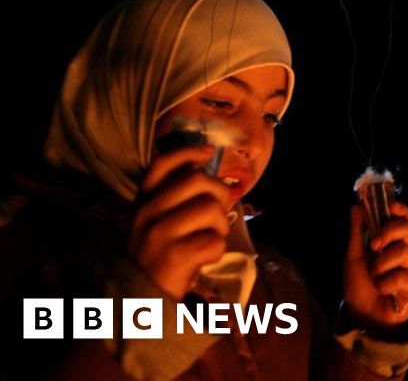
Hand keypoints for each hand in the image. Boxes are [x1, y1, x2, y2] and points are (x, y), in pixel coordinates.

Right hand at [128, 145, 231, 299]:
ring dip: (221, 226)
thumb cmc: (158, 257)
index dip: (187, 152)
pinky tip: (205, 259)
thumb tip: (206, 169)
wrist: (139, 301)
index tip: (208, 153)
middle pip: (196, 180)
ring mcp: (160, 233)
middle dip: (220, 193)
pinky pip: (214, 241)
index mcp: (143, 202)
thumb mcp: (157, 222)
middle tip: (219, 213)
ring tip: (211, 239)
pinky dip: (218, 251)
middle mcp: (147, 213)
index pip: (161, 164)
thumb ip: (176, 198)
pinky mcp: (175, 255)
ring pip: (210, 209)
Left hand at [343, 202, 407, 329]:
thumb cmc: (359, 288)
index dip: (401, 210)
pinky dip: (386, 283)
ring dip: (382, 264)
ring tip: (374, 277)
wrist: (362, 317)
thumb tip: (356, 207)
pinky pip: (402, 275)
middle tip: (374, 245)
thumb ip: (357, 234)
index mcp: (392, 244)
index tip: (390, 206)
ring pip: (403, 251)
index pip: (404, 220)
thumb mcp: (353, 258)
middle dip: (389, 231)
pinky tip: (383, 291)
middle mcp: (405, 253)